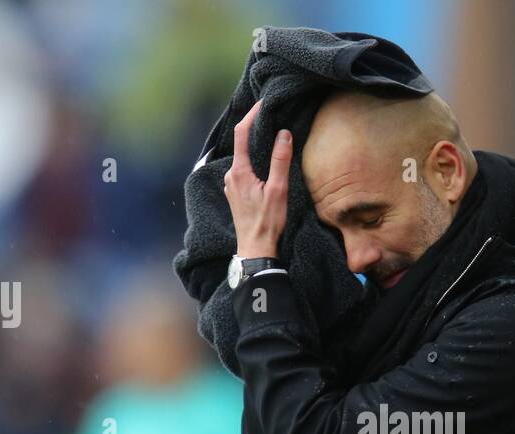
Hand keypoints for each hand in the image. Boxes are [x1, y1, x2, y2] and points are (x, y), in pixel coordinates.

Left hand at [224, 99, 290, 259]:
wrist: (256, 249)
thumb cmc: (267, 222)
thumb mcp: (278, 190)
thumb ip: (280, 161)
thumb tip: (283, 134)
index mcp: (239, 171)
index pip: (242, 133)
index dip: (252, 115)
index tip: (263, 103)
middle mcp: (231, 176)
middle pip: (242, 144)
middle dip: (255, 129)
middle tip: (270, 116)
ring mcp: (232, 186)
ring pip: (243, 158)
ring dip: (255, 146)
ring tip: (270, 137)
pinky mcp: (236, 194)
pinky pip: (244, 170)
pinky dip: (253, 160)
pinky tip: (264, 163)